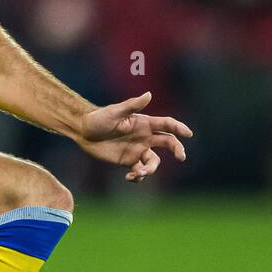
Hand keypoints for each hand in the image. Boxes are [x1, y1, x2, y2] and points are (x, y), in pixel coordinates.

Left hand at [76, 91, 192, 181]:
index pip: (166, 124)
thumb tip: (149, 94)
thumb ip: (132, 105)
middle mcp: (144, 137)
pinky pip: (139, 171)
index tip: (188, 134)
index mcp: (144, 123)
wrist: (83, 132)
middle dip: (177, 149)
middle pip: (168, 143)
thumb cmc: (99, 118)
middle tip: (181, 156)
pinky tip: (130, 178)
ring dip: (150, 169)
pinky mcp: (128, 161)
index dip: (179, 128)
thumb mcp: (115, 112)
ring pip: (153, 161)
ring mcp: (137, 150)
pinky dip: (138, 177)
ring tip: (138, 172)